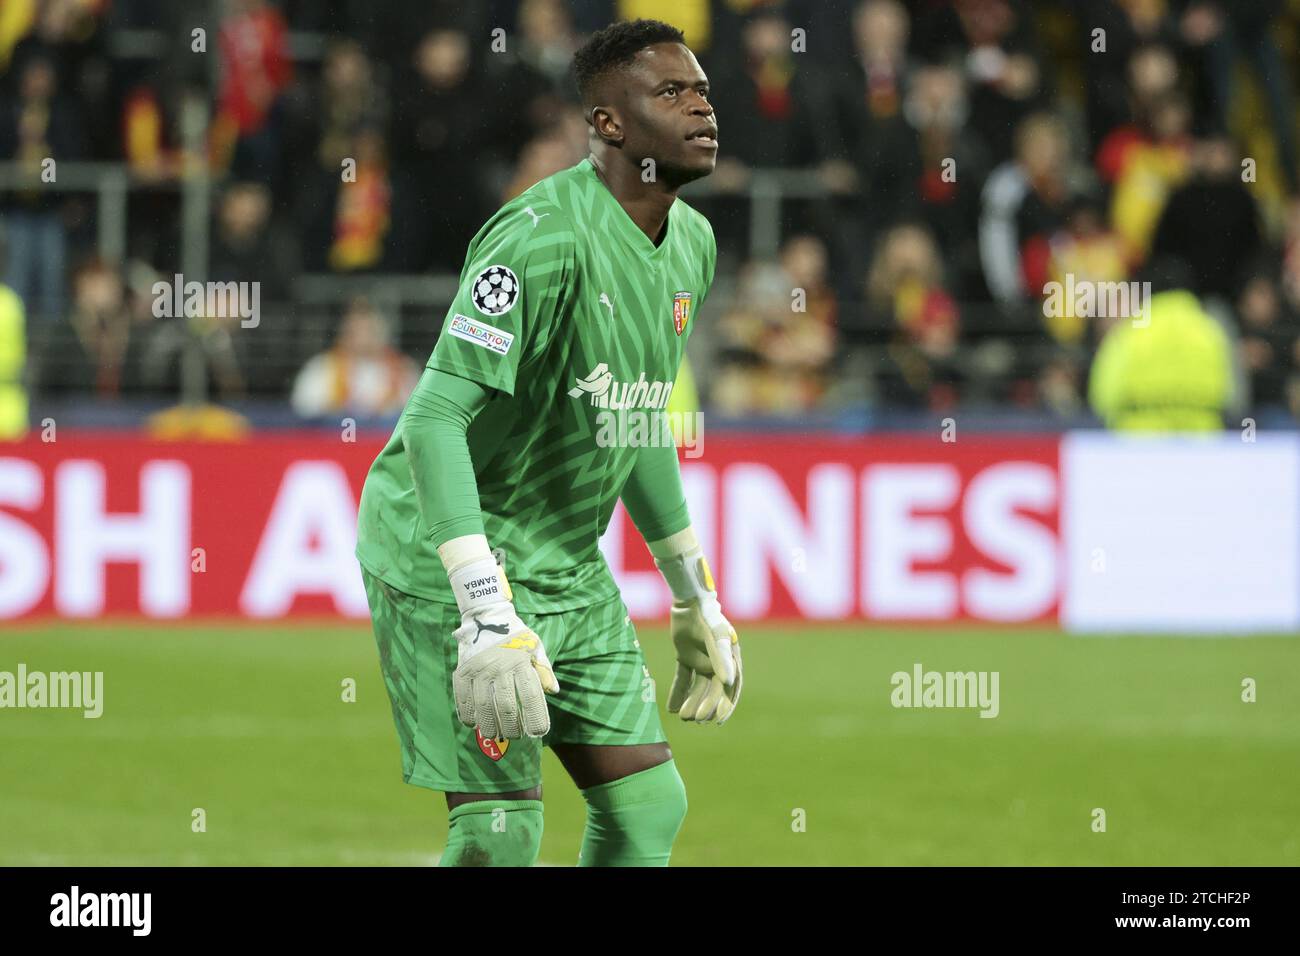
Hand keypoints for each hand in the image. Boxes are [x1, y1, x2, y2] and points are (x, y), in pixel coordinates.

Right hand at [452, 603, 558, 738]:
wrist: (488, 614)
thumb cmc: (516, 636)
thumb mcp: (535, 647)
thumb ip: (544, 670)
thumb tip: (554, 691)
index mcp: (521, 662)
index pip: (531, 695)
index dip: (536, 717)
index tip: (539, 732)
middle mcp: (500, 666)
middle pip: (506, 705)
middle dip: (512, 726)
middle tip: (516, 736)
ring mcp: (480, 668)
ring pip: (484, 704)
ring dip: (489, 725)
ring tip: (495, 735)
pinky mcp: (463, 669)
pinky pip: (462, 696)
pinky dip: (466, 713)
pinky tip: (473, 724)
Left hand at [668, 591, 742, 723]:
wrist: (689, 602)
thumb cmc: (707, 619)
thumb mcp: (716, 639)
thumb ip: (722, 659)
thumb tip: (729, 682)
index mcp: (730, 660)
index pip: (729, 688)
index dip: (724, 705)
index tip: (716, 721)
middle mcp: (717, 662)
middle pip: (711, 690)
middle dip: (704, 705)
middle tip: (694, 720)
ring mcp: (701, 660)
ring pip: (696, 686)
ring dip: (691, 701)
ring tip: (682, 716)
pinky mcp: (686, 656)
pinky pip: (682, 677)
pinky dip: (678, 691)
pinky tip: (670, 707)